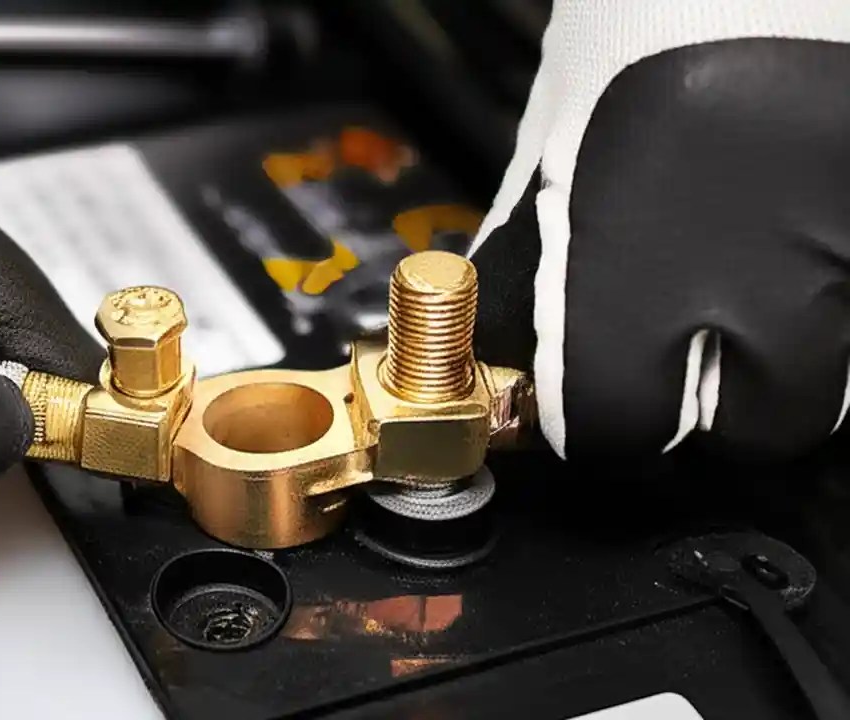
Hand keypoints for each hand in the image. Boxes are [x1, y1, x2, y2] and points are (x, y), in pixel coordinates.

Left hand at [471, 0, 849, 461]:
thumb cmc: (651, 13)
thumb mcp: (557, 136)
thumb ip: (536, 249)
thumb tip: (512, 332)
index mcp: (642, 259)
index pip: (618, 422)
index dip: (600, 421)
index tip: (593, 405)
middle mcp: (765, 273)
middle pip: (761, 430)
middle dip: (715, 414)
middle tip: (683, 366)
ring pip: (836, 381)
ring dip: (788, 365)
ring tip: (748, 299)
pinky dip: (835, 302)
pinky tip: (796, 250)